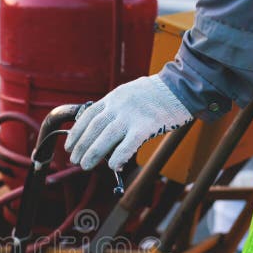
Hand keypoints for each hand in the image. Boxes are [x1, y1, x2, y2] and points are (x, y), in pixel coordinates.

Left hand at [65, 75, 191, 170]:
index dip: (76, 132)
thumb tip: (104, 133)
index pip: (88, 116)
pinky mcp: (146, 126)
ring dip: (93, 153)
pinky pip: (128, 144)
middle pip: (94, 128)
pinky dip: (118, 156)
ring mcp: (132, 115)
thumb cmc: (158, 94)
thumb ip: (116, 109)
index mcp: (114, 97)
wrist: (182, 86)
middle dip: (81, 146)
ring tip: (86, 165)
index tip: (69, 145)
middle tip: (74, 160)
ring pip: (106, 137)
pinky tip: (112, 166)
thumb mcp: (130, 93)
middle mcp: (119, 105)